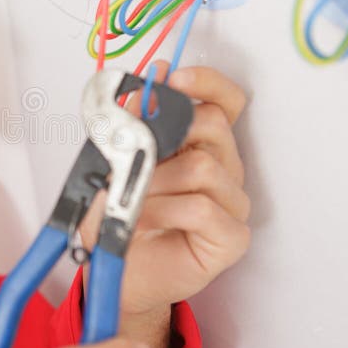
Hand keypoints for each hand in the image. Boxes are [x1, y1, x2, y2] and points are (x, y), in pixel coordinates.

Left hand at [117, 61, 250, 313]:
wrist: (118, 271)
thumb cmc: (120, 216)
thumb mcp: (115, 161)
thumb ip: (135, 121)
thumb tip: (153, 77)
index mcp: (201, 145)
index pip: (225, 101)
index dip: (206, 83)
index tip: (174, 77)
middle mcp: (224, 169)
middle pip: (214, 125)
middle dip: (165, 133)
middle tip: (133, 154)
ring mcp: (232, 204)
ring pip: (204, 166)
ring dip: (154, 180)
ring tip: (130, 198)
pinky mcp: (231, 238)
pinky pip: (203, 207)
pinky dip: (163, 209)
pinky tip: (142, 218)